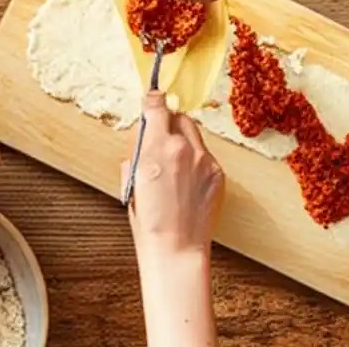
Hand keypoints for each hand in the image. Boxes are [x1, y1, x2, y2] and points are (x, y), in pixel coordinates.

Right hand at [123, 92, 224, 257]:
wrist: (177, 248)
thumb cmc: (149, 222)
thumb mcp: (130, 181)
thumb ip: (137, 153)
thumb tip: (143, 139)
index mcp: (156, 148)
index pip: (156, 106)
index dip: (152, 101)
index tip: (151, 101)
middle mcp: (183, 148)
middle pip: (179, 116)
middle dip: (169, 123)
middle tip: (160, 138)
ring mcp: (204, 160)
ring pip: (195, 135)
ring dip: (183, 141)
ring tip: (174, 167)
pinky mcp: (218, 173)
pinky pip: (205, 156)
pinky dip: (196, 161)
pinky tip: (187, 182)